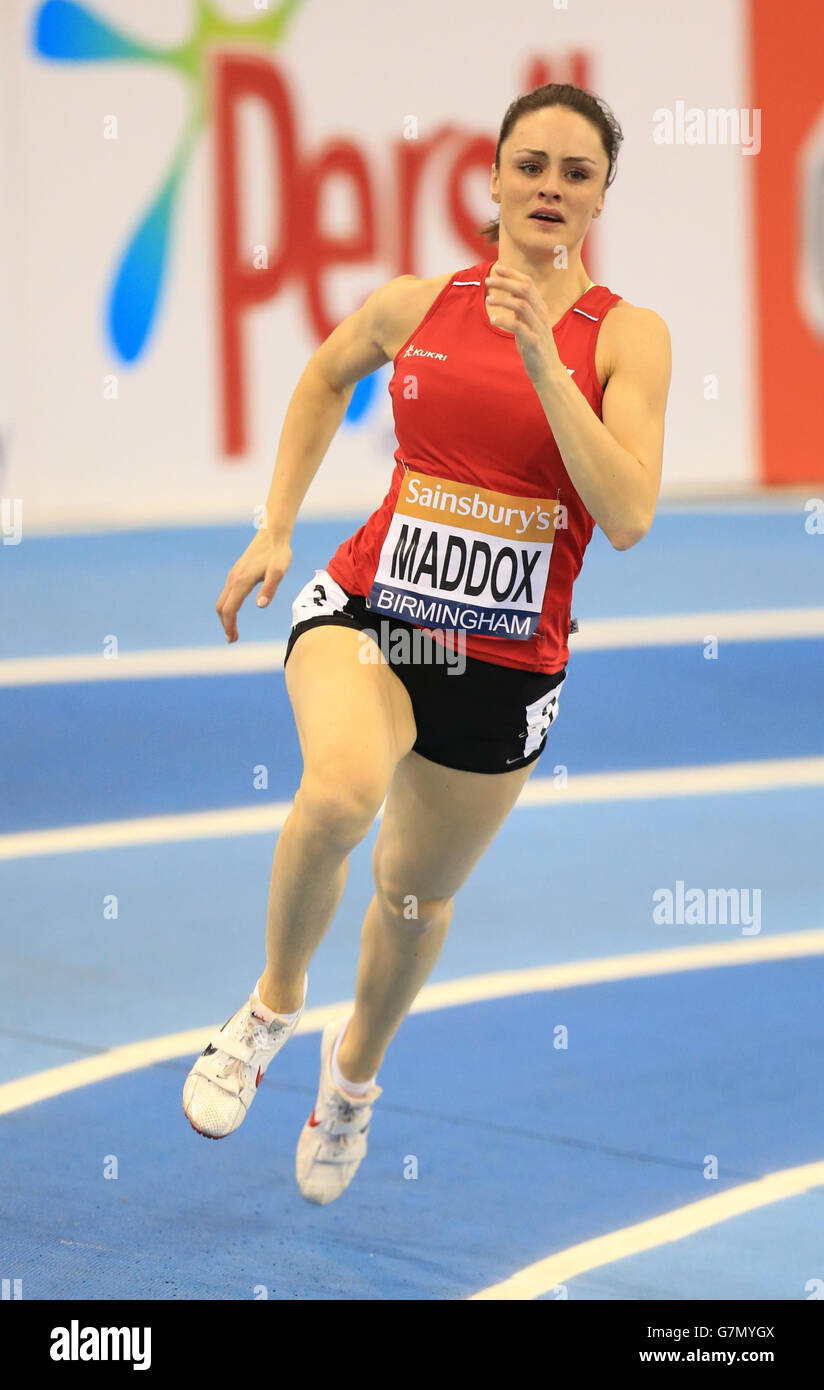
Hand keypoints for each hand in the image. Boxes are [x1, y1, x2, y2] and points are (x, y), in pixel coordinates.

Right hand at [216, 524, 291, 641]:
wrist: (272, 534)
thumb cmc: (278, 553)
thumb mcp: (278, 572)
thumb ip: (269, 588)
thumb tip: (260, 606)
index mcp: (241, 582)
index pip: (229, 610)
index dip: (230, 626)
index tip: (233, 639)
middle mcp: (233, 579)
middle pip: (221, 607)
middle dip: (225, 624)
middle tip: (233, 639)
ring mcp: (233, 575)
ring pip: (222, 600)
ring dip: (225, 616)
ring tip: (233, 629)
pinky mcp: (236, 572)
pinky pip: (226, 594)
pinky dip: (228, 606)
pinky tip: (235, 610)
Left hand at [485, 262, 564, 387]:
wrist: (548, 372)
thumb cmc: (536, 348)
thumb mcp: (528, 324)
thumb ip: (521, 310)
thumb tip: (509, 294)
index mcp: (540, 308)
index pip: (528, 283)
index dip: (513, 274)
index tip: (498, 268)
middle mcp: (541, 314)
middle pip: (524, 290)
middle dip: (505, 282)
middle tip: (488, 280)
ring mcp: (539, 327)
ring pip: (522, 305)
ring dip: (503, 299)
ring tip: (488, 299)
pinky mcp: (533, 341)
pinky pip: (519, 326)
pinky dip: (505, 320)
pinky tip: (493, 319)